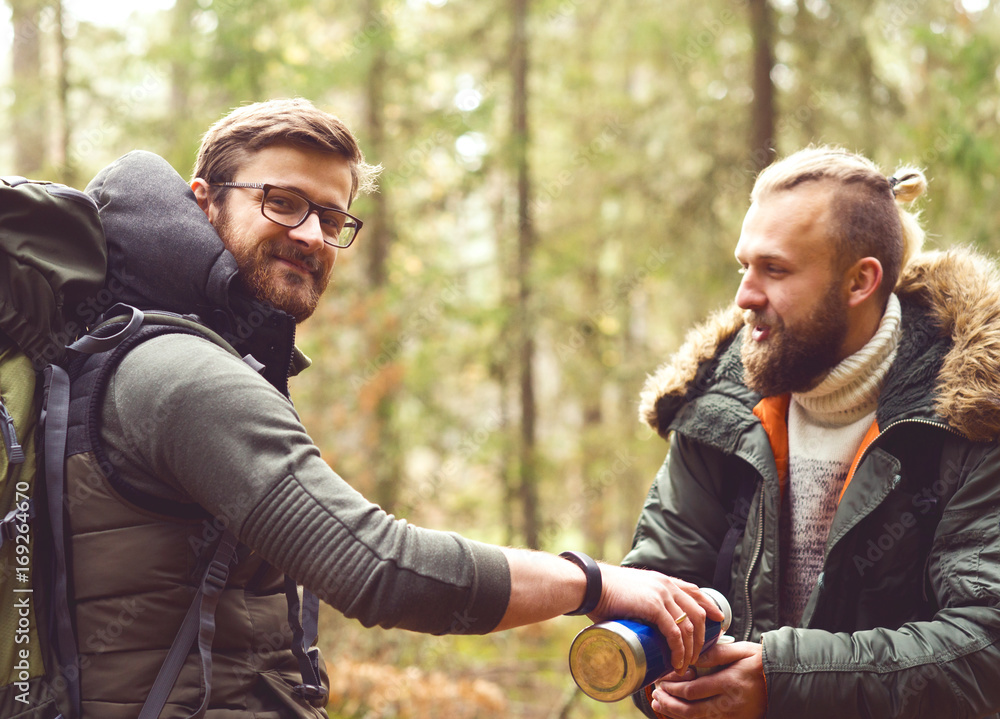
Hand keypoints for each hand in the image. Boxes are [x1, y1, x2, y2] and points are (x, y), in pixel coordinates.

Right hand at [588, 565, 724, 674]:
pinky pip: (675, 631)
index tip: (717, 619)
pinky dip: (679, 649)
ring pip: (689, 625)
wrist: (591, 584)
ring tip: (685, 664)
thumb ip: (639, 602)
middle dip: (702, 636)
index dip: (709, 605)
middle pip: (697, 611)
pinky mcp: (653, 607)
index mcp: (662, 580)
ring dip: (691, 648)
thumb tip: (636, 621)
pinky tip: (678, 661)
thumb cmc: (604, 591)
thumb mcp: (630, 591)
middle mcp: (666, 585)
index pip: (694, 591)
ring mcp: (661, 595)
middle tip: (697, 654)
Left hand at [650, 641, 765, 718]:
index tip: (661, 680)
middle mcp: (731, 704)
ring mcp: (734, 717)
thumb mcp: (740, 650)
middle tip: (655, 694)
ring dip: (675, 714)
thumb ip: (714, 653)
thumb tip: (690, 657)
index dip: (673, 688)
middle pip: (691, 710)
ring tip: (660, 704)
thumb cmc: (760, 661)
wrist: (783, 680)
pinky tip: (677, 713)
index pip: (693, 690)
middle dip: (669, 703)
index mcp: (730, 683)